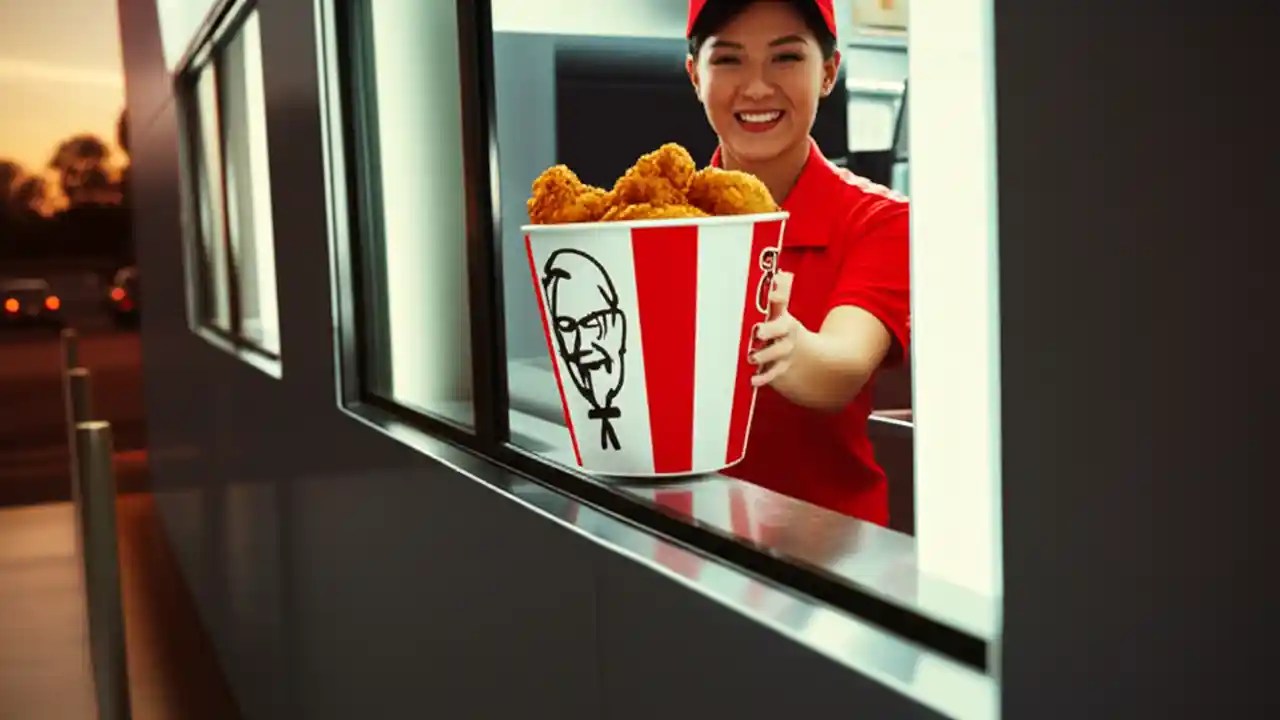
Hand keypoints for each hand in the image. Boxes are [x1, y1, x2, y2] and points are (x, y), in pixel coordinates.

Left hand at [750, 271, 806, 386]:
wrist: (815, 363)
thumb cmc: (787, 334)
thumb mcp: (785, 316)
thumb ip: (780, 297)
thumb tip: (780, 273)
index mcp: (785, 319)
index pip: (782, 306)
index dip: (778, 296)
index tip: (773, 290)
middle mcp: (785, 336)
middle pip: (779, 331)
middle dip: (768, 330)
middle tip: (757, 330)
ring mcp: (783, 354)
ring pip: (774, 355)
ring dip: (763, 356)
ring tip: (751, 357)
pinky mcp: (779, 371)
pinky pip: (771, 375)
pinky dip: (763, 378)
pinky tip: (753, 380)